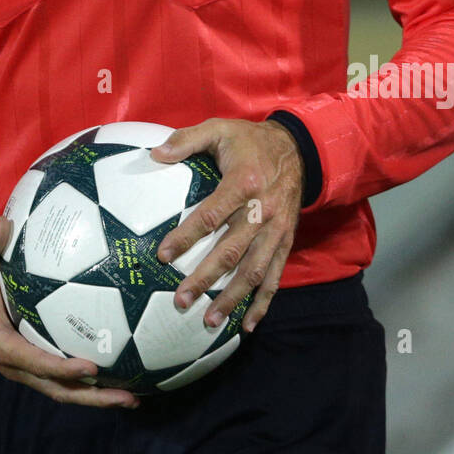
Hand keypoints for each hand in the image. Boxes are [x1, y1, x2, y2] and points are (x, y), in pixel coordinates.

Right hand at [0, 217, 138, 407]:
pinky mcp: (29, 363)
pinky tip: (110, 378)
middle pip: (57, 390)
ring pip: (60, 391)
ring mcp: (23, 368)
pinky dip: (83, 385)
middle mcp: (14, 365)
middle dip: (92, 397)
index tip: (93, 368)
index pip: (37, 363)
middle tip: (128, 399)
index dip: (63, 369)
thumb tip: (4, 223)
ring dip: (94, 397)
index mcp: (1, 346)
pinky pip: (58, 381)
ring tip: (130, 397)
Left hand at [152, 118, 304, 333]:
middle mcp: (262, 211)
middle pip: (230, 252)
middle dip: (205, 279)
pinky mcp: (286, 242)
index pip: (210, 216)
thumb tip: (155, 154)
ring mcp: (276, 230)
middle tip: (180, 301)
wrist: (298, 149)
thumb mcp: (219, 129)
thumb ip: (186, 140)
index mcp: (243, 183)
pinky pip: (274, 277)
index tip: (163, 255)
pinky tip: (247, 325)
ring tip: (208, 320)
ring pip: (253, 271)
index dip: (186, 237)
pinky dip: (263, 303)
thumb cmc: (250, 141)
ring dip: (231, 298)